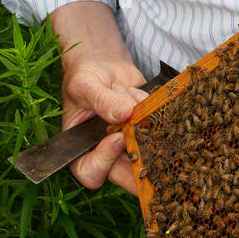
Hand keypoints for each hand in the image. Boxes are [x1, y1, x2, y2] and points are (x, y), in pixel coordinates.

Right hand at [61, 56, 148, 194]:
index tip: (118, 136)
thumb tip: (124, 113)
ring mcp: (129, 142)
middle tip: (151, 141)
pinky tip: (136, 91)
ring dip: (143, 123)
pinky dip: (152, 107)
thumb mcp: (84, 85)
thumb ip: (101, 100)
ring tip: (124, 92)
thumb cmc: (84, 77)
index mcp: (81, 150)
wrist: (102, 64)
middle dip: (140, 158)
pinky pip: (158, 127)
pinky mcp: (146, 129)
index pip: (91, 172)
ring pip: (146, 151)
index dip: (106, 160)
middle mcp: (107, 153)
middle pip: (125, 173)